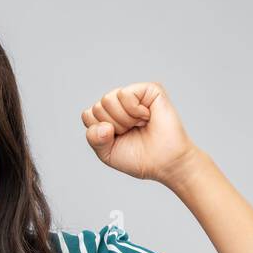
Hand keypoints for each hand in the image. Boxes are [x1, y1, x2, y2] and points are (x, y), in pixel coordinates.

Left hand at [81, 82, 197, 182]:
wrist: (164, 162)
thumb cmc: (139, 158)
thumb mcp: (107, 153)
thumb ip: (94, 139)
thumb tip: (103, 126)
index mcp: (108, 116)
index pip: (88, 115)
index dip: (100, 133)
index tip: (117, 140)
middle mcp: (119, 103)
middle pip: (97, 107)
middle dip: (113, 126)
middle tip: (131, 132)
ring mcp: (134, 95)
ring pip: (108, 99)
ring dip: (123, 120)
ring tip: (139, 125)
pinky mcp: (149, 90)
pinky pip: (125, 94)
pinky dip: (134, 110)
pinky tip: (146, 116)